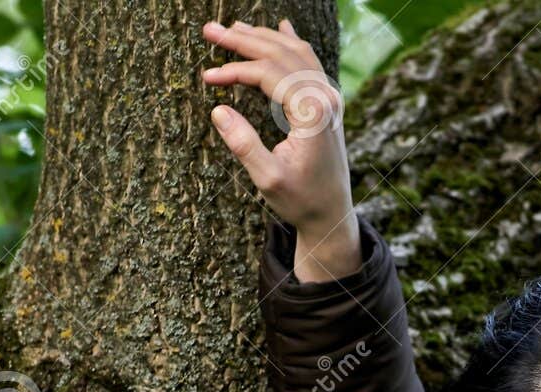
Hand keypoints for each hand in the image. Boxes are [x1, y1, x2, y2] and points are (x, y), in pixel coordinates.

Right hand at [201, 17, 359, 277]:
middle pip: (281, 53)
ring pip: (295, 52)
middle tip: (209, 29)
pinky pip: (310, 61)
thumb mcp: (268, 180)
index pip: (268, 73)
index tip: (207, 77)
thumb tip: (218, 110)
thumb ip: (244, 145)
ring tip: (232, 30)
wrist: (332, 214)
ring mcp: (331, 98)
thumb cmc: (301, 201)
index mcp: (313, 112)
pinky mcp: (329, 103)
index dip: (235, 70)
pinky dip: (291, 42)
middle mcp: (326, 98)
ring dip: (262, 38)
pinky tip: (281, 26)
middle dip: (243, 40)